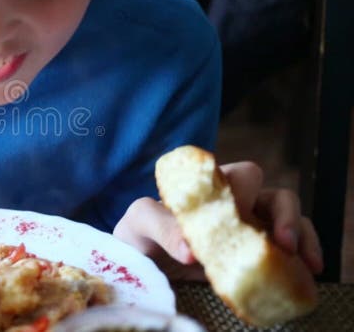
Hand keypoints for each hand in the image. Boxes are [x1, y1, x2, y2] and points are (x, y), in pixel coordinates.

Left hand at [113, 161, 323, 279]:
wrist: (141, 263)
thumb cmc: (141, 234)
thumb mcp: (139, 223)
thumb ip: (158, 225)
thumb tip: (190, 249)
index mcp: (210, 188)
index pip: (239, 176)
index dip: (243, 191)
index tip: (235, 213)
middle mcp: (236, 203)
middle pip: (273, 194)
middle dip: (282, 214)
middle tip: (280, 241)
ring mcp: (250, 227)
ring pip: (287, 216)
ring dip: (299, 231)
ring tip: (298, 258)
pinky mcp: (258, 253)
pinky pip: (292, 246)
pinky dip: (304, 252)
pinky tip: (308, 271)